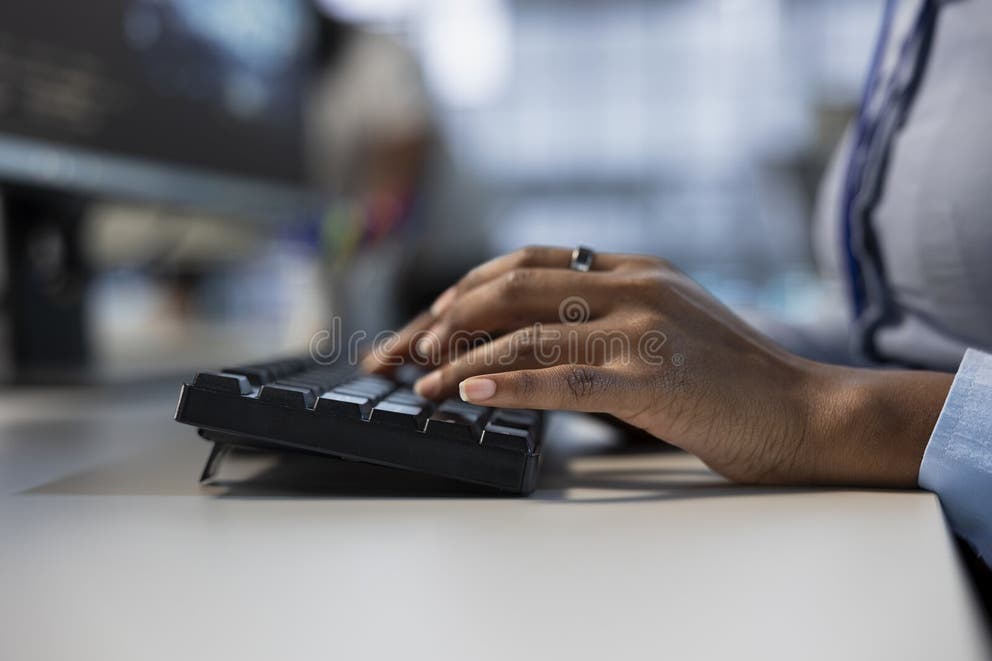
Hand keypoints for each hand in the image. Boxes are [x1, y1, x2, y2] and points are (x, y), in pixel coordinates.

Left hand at [362, 246, 952, 486]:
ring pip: (528, 332)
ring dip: (460, 359)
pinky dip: (508, 385)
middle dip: (441, 320)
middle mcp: (633, 285)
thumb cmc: (729, 381)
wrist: (806, 412)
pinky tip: (467, 394)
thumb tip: (523, 345)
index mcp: (631, 269)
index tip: (419, 326)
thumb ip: (602, 321)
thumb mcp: (661, 329)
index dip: (461, 292)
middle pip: (511, 287)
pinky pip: (564, 376)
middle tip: (397, 353)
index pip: (523, 263)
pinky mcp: (654, 375)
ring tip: (417, 382)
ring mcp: (644, 326)